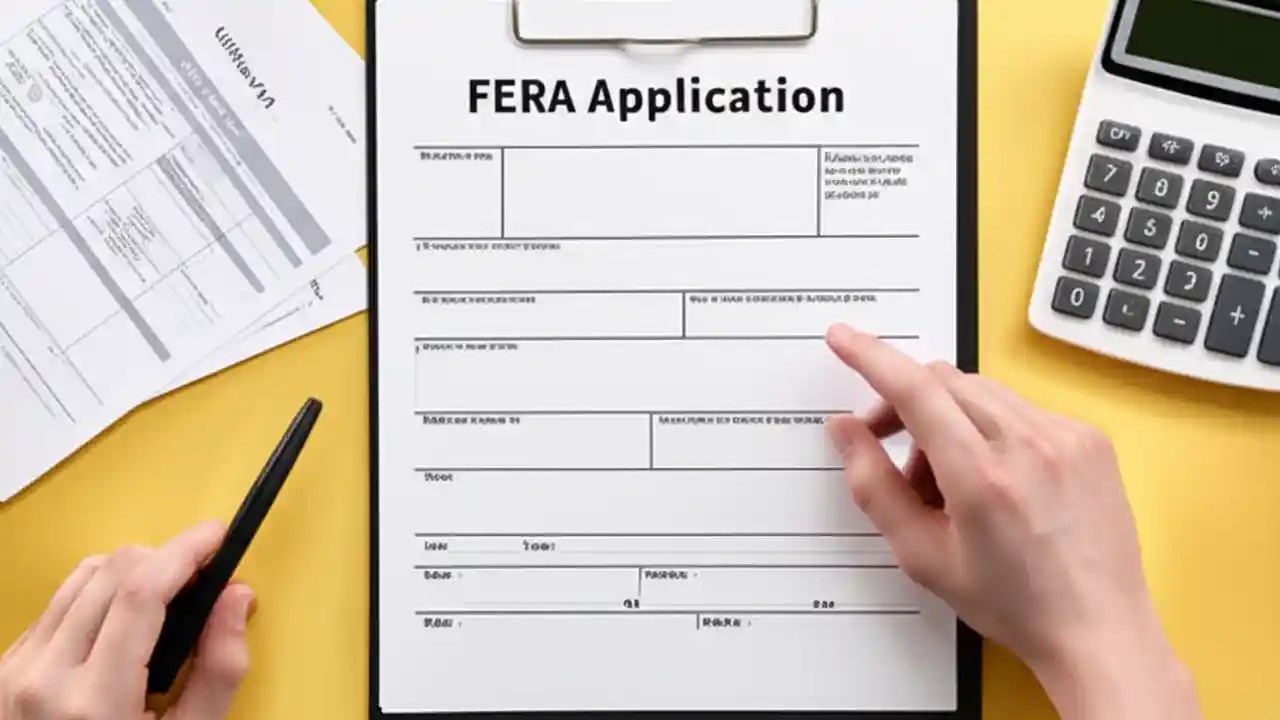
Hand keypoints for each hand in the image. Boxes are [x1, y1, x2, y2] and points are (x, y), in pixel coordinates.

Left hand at [0, 522, 253, 719]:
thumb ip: (220, 670)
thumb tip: (236, 598)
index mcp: (94, 702)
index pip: (141, 593)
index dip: (185, 552)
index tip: (215, 536)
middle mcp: (43, 679)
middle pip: (111, 572)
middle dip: (165, 559)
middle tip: (201, 576)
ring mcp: (15, 673)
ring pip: (80, 578)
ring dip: (129, 574)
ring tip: (163, 603)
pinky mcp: (4, 669)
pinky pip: (56, 604)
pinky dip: (96, 598)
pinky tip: (121, 626)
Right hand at [823, 324, 1200, 719]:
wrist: (1099, 630)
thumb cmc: (1013, 603)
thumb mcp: (923, 556)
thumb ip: (875, 487)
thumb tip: (845, 431)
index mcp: (983, 477)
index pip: (915, 390)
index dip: (871, 357)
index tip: (843, 338)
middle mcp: (1029, 444)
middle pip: (944, 382)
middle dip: (904, 403)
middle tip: (888, 447)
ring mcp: (1066, 437)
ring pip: (980, 391)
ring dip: (946, 417)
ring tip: (949, 480)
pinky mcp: (1090, 438)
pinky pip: (1020, 408)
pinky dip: (990, 428)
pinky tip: (994, 479)